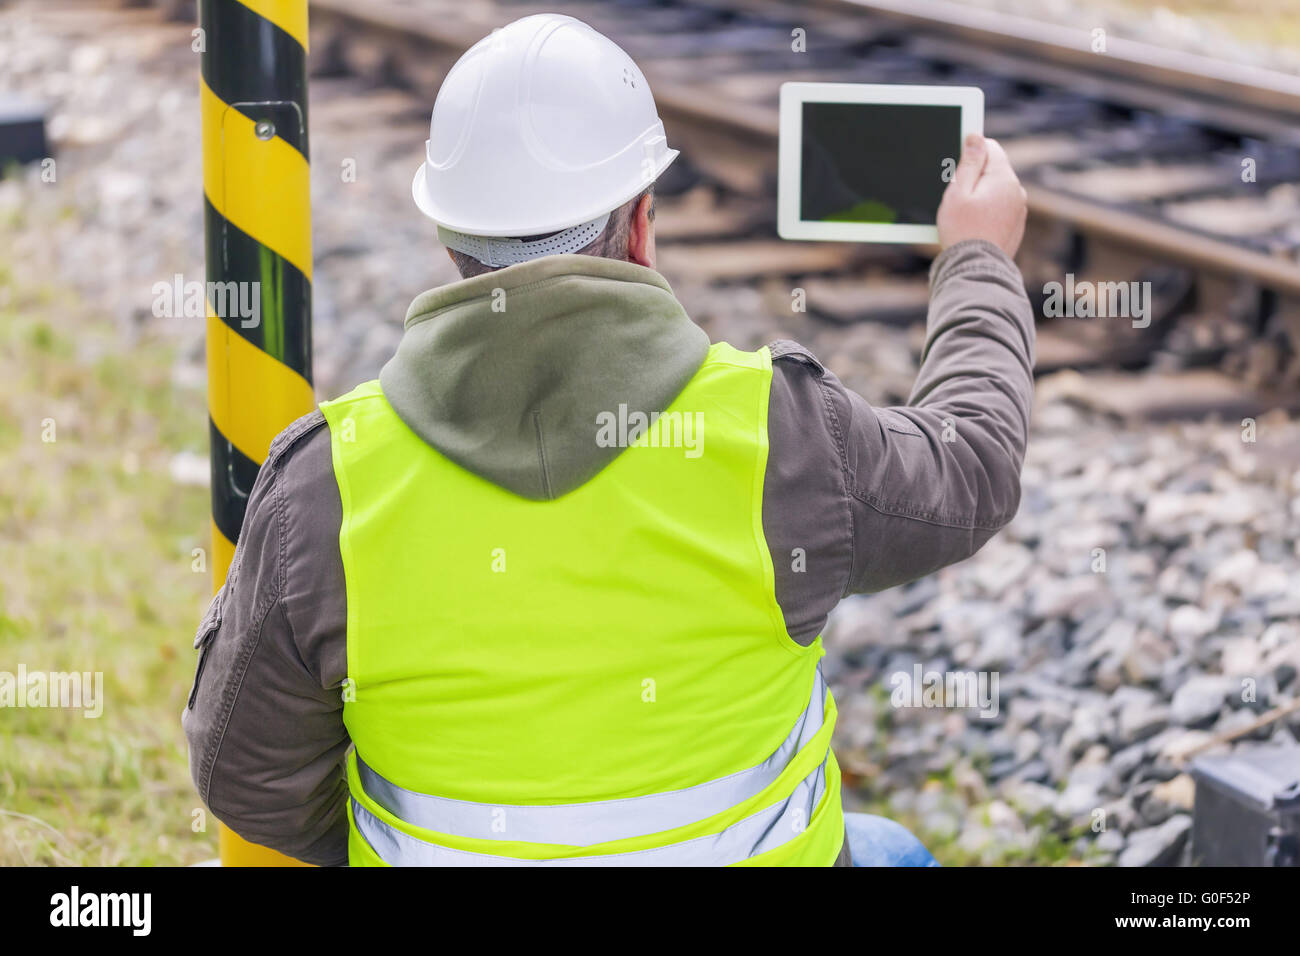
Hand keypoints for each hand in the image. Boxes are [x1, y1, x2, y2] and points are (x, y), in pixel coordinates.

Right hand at [937, 132, 1026, 257]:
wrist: (976, 270)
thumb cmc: (962, 232)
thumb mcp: (958, 192)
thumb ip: (969, 162)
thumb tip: (975, 137)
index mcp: (1004, 178)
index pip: (990, 147)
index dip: (970, 152)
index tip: (956, 167)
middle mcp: (1017, 191)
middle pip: (994, 169)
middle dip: (975, 177)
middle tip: (956, 198)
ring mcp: (1019, 209)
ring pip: (996, 190)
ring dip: (981, 196)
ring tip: (965, 217)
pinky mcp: (1016, 225)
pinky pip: (1000, 209)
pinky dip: (988, 212)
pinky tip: (974, 227)